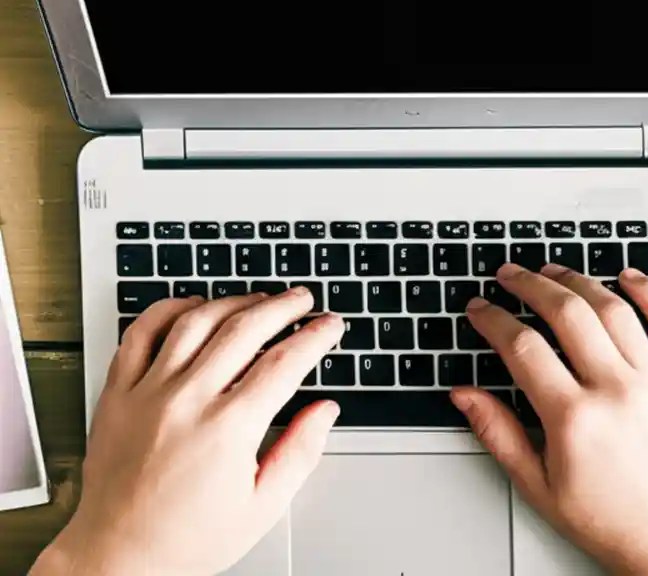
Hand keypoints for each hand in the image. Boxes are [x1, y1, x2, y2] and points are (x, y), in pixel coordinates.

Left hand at [33, 288, 343, 575]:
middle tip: (302, 300)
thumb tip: (325, 410)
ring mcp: (148, 394)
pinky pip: (139, 334)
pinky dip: (168, 310)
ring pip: (196, 322)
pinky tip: (192, 306)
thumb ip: (300, 452)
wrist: (117, 558)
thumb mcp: (262, 507)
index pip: (285, 363)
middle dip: (282, 307)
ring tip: (257, 299)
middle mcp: (187, 402)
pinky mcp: (117, 395)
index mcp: (228, 429)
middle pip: (244, 329)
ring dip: (233, 301)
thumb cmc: (186, 540)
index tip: (330, 326)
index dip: (315, 337)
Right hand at [453, 264, 647, 575]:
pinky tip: (628, 276)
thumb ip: (499, 434)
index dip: (494, 320)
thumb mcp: (540, 489)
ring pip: (614, 309)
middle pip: (566, 314)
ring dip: (579, 281)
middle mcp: (617, 392)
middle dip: (530, 285)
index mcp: (574, 420)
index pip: (522, 347)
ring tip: (555, 272)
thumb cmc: (613, 524)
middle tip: (510, 275)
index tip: (480, 309)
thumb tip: (464, 395)